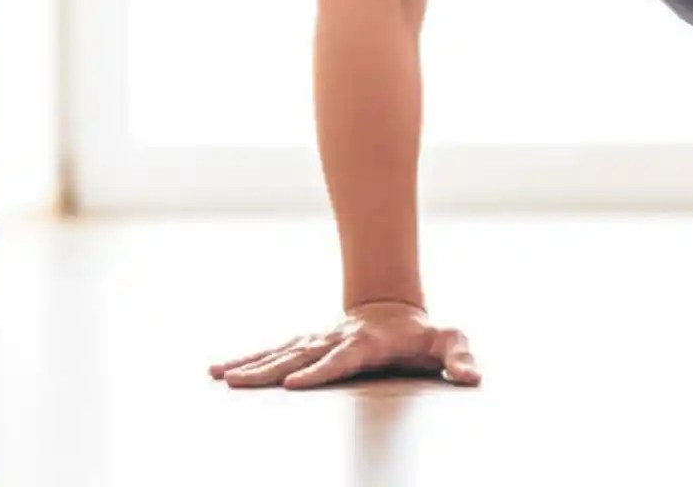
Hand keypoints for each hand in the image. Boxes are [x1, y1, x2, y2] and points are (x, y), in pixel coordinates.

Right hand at [208, 302, 480, 388]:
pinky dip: (247, 360)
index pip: (339, 360)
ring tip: (219, 377)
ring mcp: (317, 340)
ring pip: (279, 353)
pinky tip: (220, 372)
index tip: (292, 384)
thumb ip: (459, 357)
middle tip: (237, 383)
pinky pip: (273, 351)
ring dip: (249, 366)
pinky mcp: (306, 343)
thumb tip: (472, 376)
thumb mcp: (448, 340)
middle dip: (267, 371)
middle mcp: (335, 339)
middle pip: (298, 357)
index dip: (317, 372)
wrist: (394, 308)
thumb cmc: (423, 332)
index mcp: (366, 343)